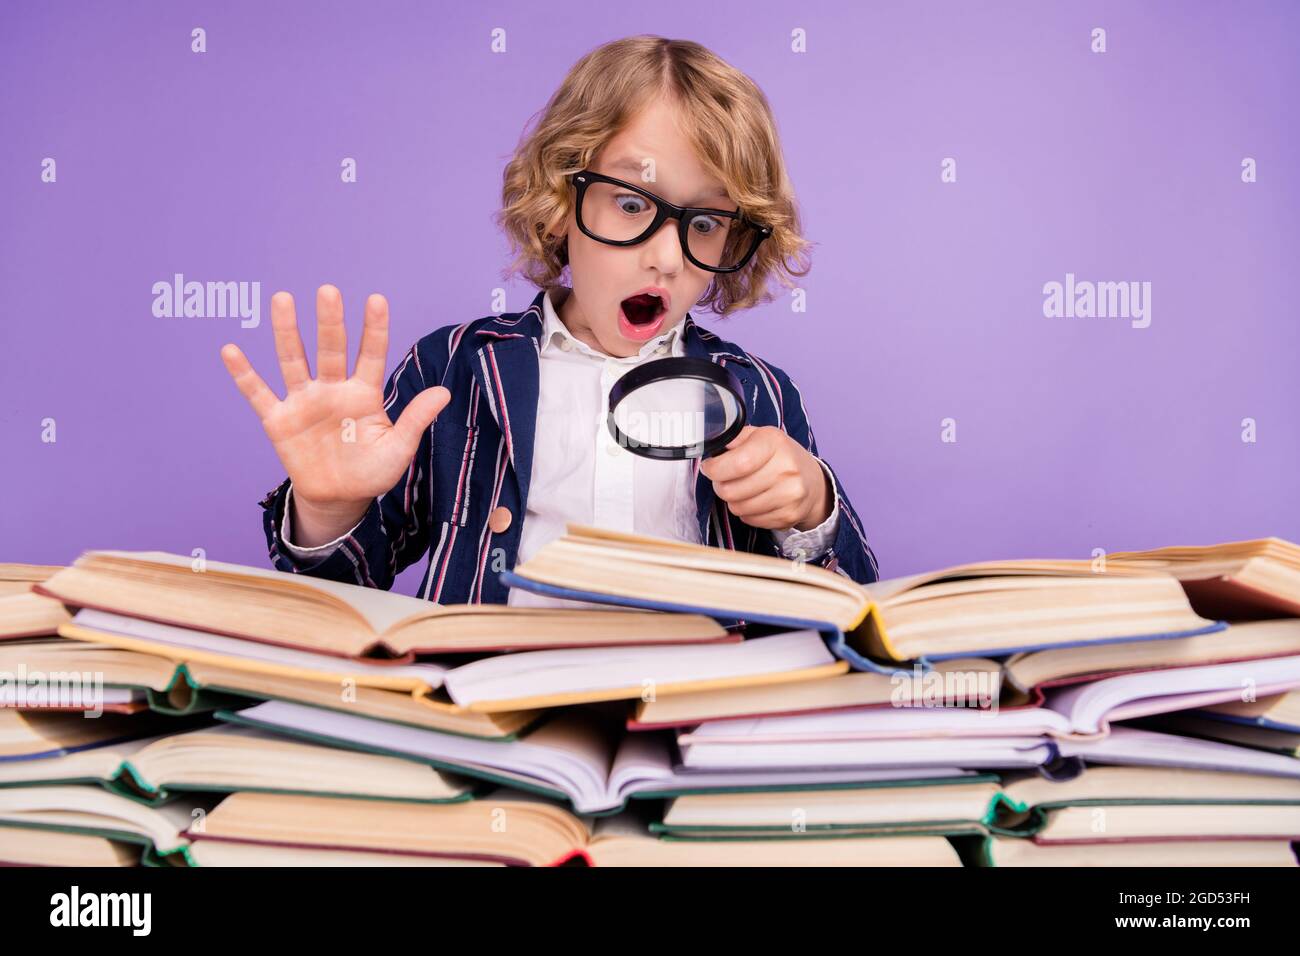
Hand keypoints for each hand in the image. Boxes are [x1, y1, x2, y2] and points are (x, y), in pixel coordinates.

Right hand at [220, 284, 450, 509]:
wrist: (340, 498)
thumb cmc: (372, 470)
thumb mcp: (399, 449)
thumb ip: (415, 419)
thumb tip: (445, 392)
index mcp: (364, 393)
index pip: (371, 354)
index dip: (374, 329)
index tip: (377, 299)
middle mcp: (333, 389)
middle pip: (331, 349)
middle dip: (330, 322)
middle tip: (328, 291)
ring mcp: (304, 402)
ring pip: (294, 360)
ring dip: (287, 332)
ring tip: (284, 300)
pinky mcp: (279, 420)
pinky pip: (259, 394)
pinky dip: (244, 374)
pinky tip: (231, 350)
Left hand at [699, 426, 832, 531]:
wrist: (812, 480)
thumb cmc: (779, 456)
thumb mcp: (760, 436)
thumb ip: (735, 438)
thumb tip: (712, 445)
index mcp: (775, 443)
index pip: (738, 463)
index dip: (715, 469)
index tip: (710, 468)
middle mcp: (786, 468)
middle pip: (731, 490)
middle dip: (721, 485)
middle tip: (726, 479)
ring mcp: (790, 495)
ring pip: (738, 508)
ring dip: (734, 500)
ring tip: (744, 489)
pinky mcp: (788, 516)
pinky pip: (750, 520)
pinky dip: (747, 512)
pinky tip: (757, 500)